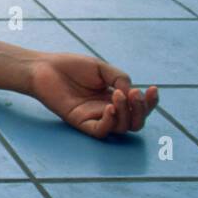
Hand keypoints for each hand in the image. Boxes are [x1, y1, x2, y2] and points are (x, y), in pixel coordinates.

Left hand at [28, 53, 158, 137]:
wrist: (44, 67)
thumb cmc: (71, 67)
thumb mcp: (102, 68)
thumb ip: (120, 78)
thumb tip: (132, 93)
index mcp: (114, 97)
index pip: (138, 107)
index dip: (150, 102)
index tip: (154, 88)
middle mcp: (107, 110)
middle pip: (135, 121)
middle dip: (142, 110)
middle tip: (136, 94)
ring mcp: (94, 117)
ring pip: (121, 127)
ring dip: (126, 112)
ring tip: (119, 95)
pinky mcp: (80, 122)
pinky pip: (101, 131)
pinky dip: (109, 122)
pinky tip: (109, 107)